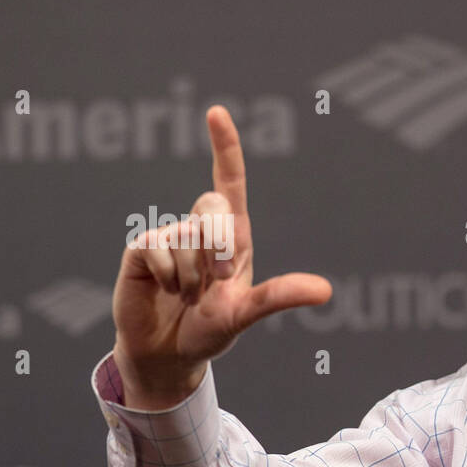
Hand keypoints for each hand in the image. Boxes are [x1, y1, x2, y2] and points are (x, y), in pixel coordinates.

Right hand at [111, 106, 331, 404]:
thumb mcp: (247, 314)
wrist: (169, 353)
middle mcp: (200, 228)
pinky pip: (158, 250)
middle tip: (218, 281)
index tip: (216, 114)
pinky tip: (164, 291)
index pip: (228, 182)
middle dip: (219, 245)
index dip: (224, 147)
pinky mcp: (141, 249)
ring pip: (185, 240)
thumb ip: (279, 297)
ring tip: (187, 295)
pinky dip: (168, 278)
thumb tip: (325, 291)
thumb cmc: (210, 328)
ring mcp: (168, 235)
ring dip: (191, 278)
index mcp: (231, 236)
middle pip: (213, 206)